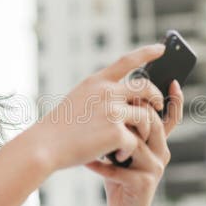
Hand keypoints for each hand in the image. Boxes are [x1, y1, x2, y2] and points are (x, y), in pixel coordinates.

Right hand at [28, 44, 166, 170]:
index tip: (162, 48)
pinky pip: (134, 141)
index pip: (127, 61)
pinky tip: (117, 156)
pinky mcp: (115, 132)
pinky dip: (128, 152)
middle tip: (158, 106)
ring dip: (144, 131)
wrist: (44, 146)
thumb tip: (125, 98)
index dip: (146, 53)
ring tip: (134, 142)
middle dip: (156, 97)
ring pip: (146, 117)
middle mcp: (107, 92)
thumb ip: (100, 95)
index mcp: (96, 82)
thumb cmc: (59, 128)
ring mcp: (112, 111)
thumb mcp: (78, 99)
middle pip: (146, 87)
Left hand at [84, 79, 184, 205]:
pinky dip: (101, 163)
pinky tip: (87, 162)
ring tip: (93, 133)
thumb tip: (115, 94)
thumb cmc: (119, 177)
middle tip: (114, 103)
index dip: (174, 98)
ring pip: (137, 141)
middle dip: (134, 111)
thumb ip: (124, 126)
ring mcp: (155, 168)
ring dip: (113, 137)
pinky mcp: (144, 182)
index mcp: (158, 142)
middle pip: (153, 122)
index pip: (170, 116)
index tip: (172, 79)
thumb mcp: (122, 148)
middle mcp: (162, 152)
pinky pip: (120, 166)